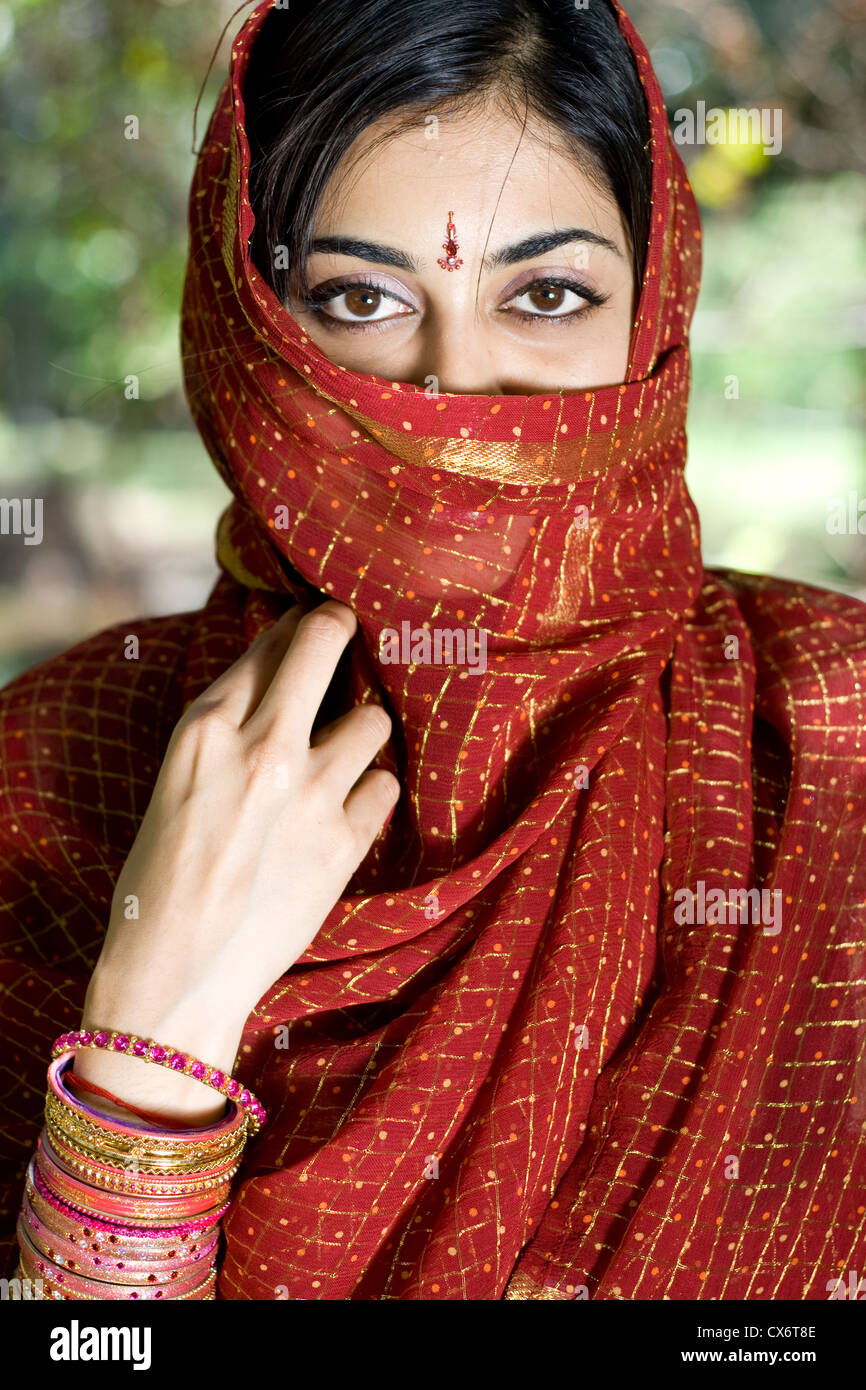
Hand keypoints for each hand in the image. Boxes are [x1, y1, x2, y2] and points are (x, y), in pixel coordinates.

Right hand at [76, 600, 397, 1122]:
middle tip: (350, 628)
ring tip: (342, 756)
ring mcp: (312, 792)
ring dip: (361, 732)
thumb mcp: (176, 781)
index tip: (313, 621)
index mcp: (207, 727)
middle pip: (327, 641)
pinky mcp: (345, 840)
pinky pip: (385, 785)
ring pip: (372, 719)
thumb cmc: (161, 879)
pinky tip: (346, 810)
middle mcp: (265, 747)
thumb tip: (276, 679)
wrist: (178, 971)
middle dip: (341, 628)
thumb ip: (226, 728)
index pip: (272, 641)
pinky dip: (370, 793)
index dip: (299, 625)